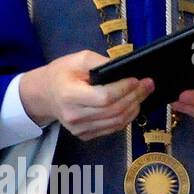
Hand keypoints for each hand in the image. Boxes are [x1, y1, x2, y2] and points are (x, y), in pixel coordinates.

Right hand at [18, 50, 153, 141]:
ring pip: (116, 122)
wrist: (44, 94)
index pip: (104, 97)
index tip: (138, 79)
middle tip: (149, 84)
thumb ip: (101, 62)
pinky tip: (133, 105)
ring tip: (144, 93)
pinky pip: (112, 128)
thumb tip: (125, 68)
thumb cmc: (62, 73)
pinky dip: (127, 117)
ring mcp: (78, 128)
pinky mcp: (84, 135)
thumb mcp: (78, 59)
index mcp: (69, 95)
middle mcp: (73, 115)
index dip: (124, 89)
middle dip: (136, 96)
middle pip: (114, 110)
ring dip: (135, 107)